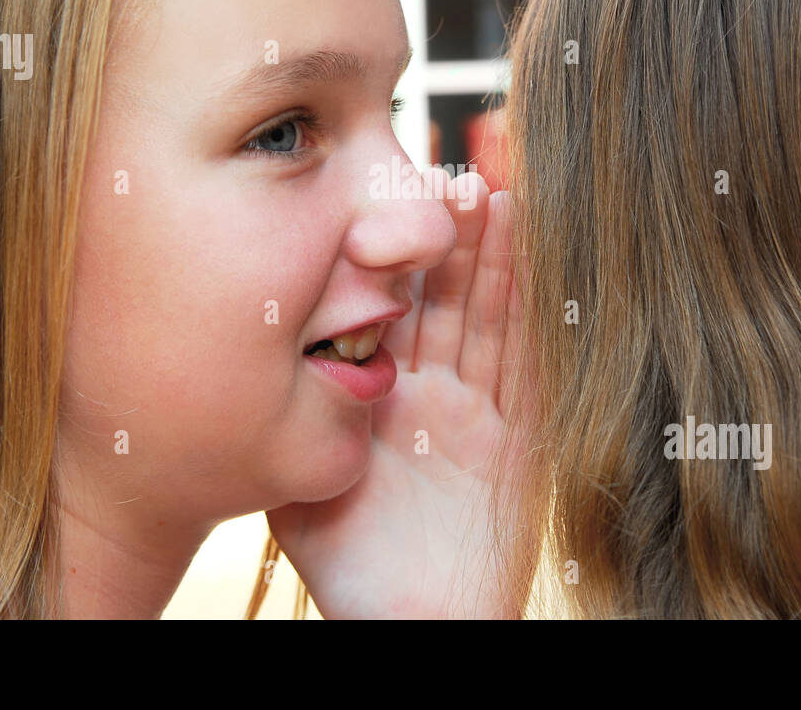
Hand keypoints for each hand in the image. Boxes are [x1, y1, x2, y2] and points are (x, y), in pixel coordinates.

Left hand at [266, 169, 527, 617]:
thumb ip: (293, 426)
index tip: (391, 199)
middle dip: (454, 240)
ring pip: (493, 323)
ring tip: (500, 200)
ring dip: (499, 265)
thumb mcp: (302, 485)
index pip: (392, 308)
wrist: (413, 621)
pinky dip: (538, 322)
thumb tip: (259, 358)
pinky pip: (530, 373)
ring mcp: (482, 415)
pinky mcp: (522, 443)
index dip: (395, 255)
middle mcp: (435, 394)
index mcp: (382, 395)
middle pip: (449, 300)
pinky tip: (542, 271)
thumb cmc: (351, 564)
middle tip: (453, 179)